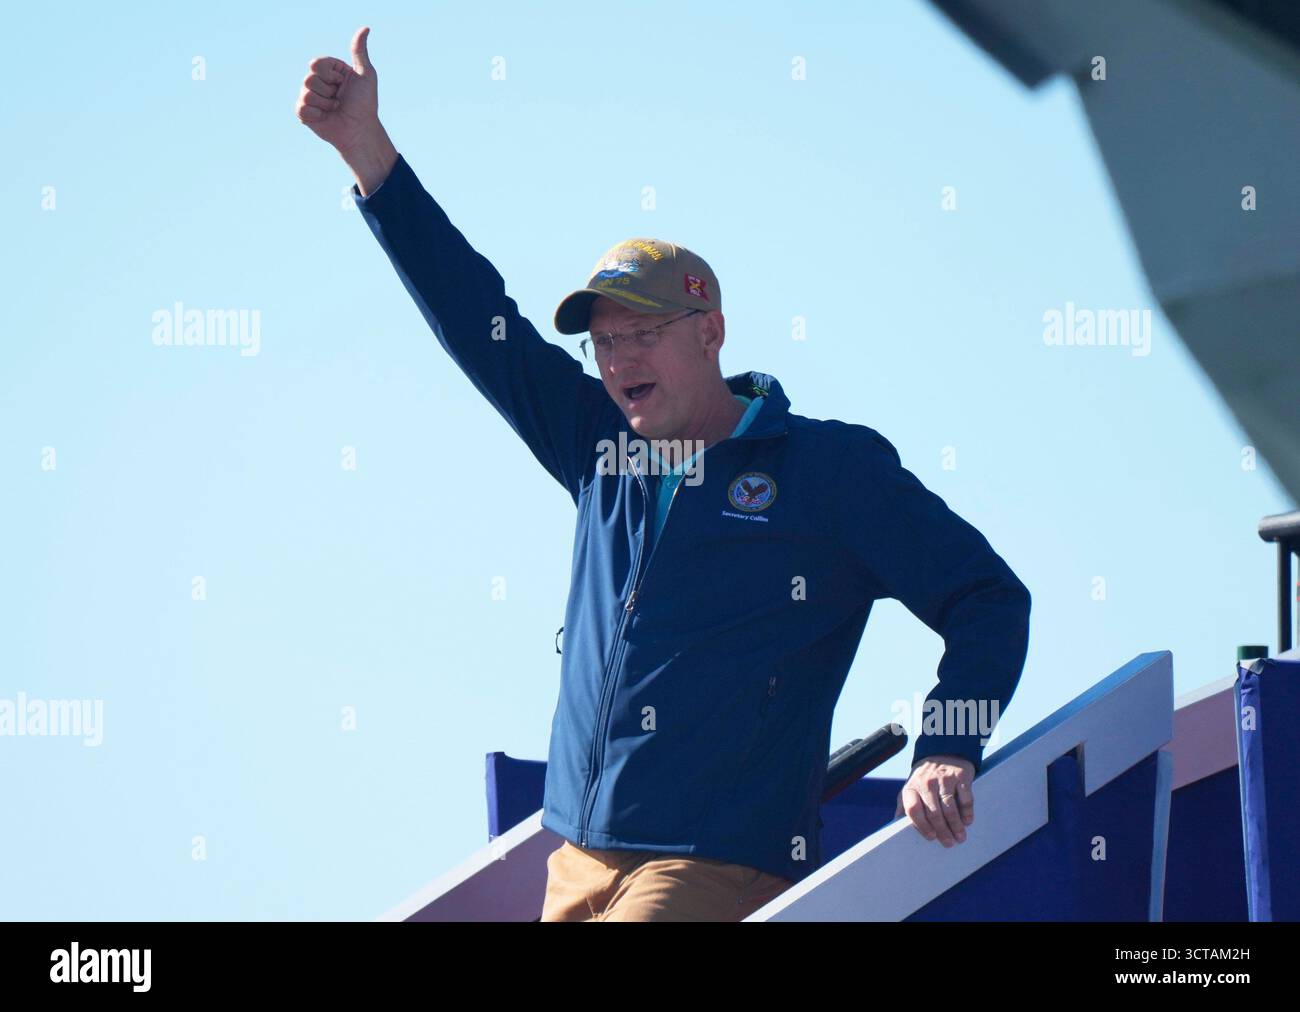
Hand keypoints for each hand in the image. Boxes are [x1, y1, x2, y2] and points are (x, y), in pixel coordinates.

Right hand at [296, 26, 380, 154]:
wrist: (361, 130)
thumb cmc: (365, 104)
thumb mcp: (365, 74)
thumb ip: (359, 52)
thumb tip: (365, 28)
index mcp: (329, 70)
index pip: (317, 63)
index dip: (331, 75)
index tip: (344, 83)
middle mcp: (318, 81)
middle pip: (310, 78)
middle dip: (329, 91)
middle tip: (340, 99)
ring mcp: (309, 97)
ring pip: (306, 93)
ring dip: (325, 103)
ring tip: (335, 109)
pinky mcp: (304, 113)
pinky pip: (301, 108)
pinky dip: (316, 114)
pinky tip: (325, 118)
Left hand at [894, 755, 974, 846]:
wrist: (942, 752)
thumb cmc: (925, 779)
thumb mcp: (910, 788)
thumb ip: (904, 806)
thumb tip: (895, 827)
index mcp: (912, 788)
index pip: (913, 809)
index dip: (921, 826)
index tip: (931, 837)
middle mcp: (926, 783)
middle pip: (934, 813)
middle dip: (943, 832)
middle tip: (949, 843)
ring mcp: (944, 779)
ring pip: (950, 808)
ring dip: (956, 826)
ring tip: (960, 837)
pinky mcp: (961, 777)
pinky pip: (965, 799)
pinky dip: (967, 813)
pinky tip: (967, 821)